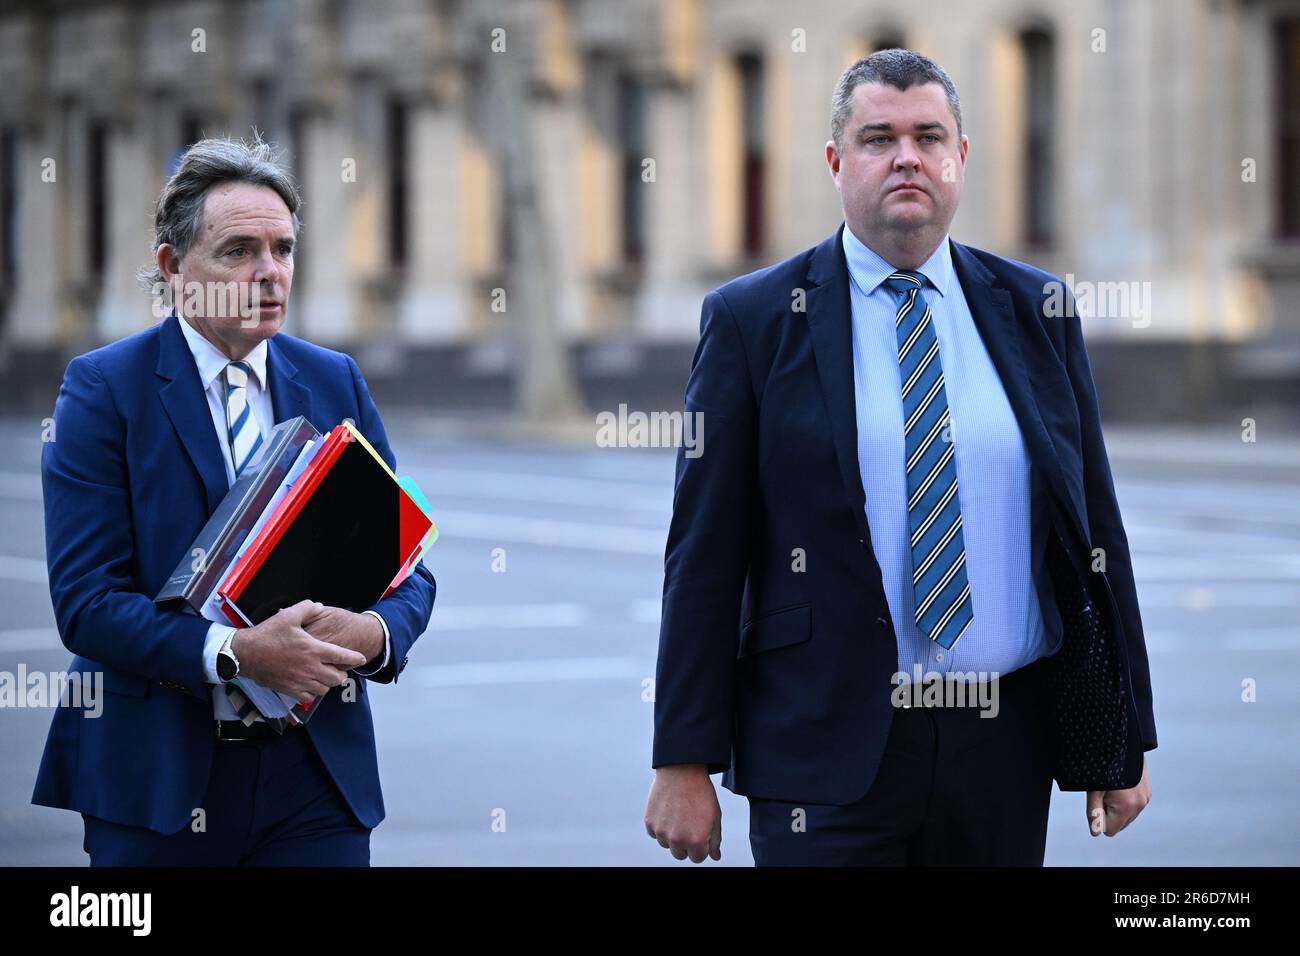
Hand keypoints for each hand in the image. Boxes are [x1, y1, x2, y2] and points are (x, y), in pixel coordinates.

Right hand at [231, 600, 368, 705]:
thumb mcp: (288, 615)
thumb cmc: (267, 634)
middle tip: (339, 668)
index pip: (342, 657)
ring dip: (328, 683)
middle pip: (337, 678)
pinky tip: (311, 684)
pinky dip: (314, 692)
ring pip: (324, 689)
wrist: (245, 654)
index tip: (361, 659)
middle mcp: (310, 668)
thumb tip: (319, 606)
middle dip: (342, 673)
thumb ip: (307, 608)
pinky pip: (309, 696)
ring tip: (325, 675)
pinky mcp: (289, 689)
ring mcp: (300, 681)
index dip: (355, 658)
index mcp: (313, 650)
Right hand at [645, 765, 721, 862]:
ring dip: (671, 834)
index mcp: (696, 841)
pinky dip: (660, 826)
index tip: (699, 833)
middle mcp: (677, 840)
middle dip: (685, 843)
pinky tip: (668, 811)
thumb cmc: (700, 792)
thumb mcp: (715, 816)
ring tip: (678, 814)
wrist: (682, 770)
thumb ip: (715, 840)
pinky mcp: (650, 823)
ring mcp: (662, 832)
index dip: (700, 846)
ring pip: (666, 844)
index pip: (697, 858)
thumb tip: (714, 856)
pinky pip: (655, 833)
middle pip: (680, 854)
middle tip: (688, 823)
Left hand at [1087, 758, 1150, 836]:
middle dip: (1109, 813)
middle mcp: (1140, 805)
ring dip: (1118, 806)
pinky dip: (1126, 799)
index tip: (1097, 801)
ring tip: (1112, 787)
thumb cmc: (1103, 767)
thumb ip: (1094, 813)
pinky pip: (1134, 804)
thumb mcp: (1094, 791)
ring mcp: (1146, 798)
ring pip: (1127, 815)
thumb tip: (1096, 833)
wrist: (1119, 745)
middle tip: (1104, 793)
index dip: (1100, 818)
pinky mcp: (1148, 791)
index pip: (1110, 830)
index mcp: (1126, 808)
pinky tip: (1120, 784)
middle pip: (1120, 824)